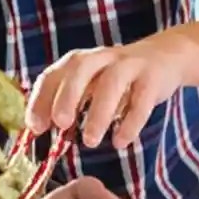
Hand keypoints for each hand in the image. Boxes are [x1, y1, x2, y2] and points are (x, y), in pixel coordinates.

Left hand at [26, 36, 191, 149]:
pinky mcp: (152, 78)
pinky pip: (141, 99)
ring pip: (111, 84)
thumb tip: (39, 130)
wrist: (163, 57)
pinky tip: (120, 141)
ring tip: (90, 141)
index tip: (35, 127)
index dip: (40, 99)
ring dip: (98, 113)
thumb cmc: (116, 78)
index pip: (52, 75)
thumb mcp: (89, 85)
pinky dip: (131, 122)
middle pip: (80, 70)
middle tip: (61, 125)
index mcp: (78, 61)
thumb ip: (66, 104)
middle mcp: (100, 58)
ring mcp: (128, 66)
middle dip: (67, 97)